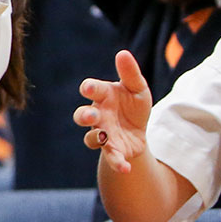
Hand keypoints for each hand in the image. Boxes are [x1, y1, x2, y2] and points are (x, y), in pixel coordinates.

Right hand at [76, 50, 154, 172]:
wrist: (139, 132)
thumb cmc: (132, 105)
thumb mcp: (137, 88)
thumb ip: (130, 73)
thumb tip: (122, 53)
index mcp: (103, 97)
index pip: (91, 90)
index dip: (89, 89)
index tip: (89, 88)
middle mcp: (98, 116)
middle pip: (82, 115)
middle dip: (83, 116)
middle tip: (91, 116)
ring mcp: (103, 134)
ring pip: (91, 137)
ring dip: (96, 137)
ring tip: (104, 137)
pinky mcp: (113, 150)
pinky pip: (111, 157)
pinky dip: (116, 163)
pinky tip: (125, 168)